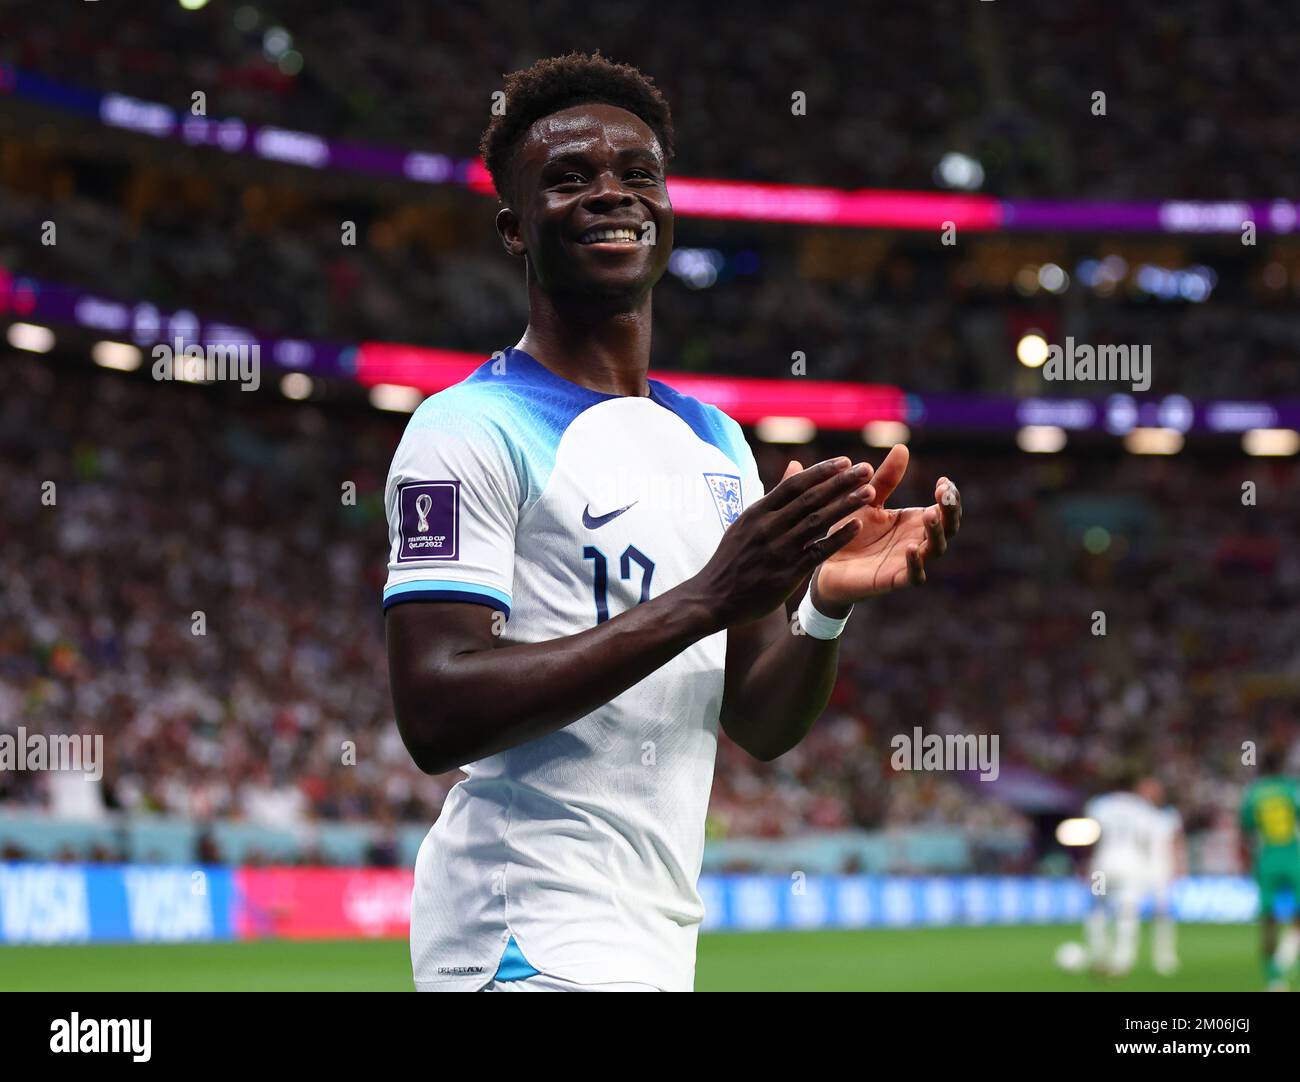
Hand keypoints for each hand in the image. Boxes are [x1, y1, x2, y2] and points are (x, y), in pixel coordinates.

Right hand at [691, 457, 873, 627]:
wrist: (713, 597)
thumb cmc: (732, 558)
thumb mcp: (747, 522)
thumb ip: (775, 496)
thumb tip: (795, 466)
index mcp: (757, 512)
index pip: (794, 484)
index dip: (821, 471)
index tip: (845, 461)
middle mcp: (768, 527)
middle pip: (810, 498)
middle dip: (841, 482)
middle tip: (866, 469)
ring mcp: (777, 550)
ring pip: (817, 521)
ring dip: (845, 504)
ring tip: (869, 492)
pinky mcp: (786, 573)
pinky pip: (817, 551)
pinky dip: (838, 537)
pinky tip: (857, 526)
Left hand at [810, 445, 960, 608]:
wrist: (825, 562)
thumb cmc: (851, 531)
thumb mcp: (867, 501)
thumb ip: (885, 479)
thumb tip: (902, 447)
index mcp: (914, 521)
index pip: (944, 508)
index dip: (949, 495)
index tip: (943, 481)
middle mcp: (917, 540)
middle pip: (949, 528)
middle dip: (950, 511)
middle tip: (944, 495)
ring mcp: (908, 562)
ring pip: (935, 550)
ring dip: (936, 533)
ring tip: (929, 516)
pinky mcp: (893, 580)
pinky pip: (914, 576)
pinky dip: (916, 564)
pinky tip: (911, 549)